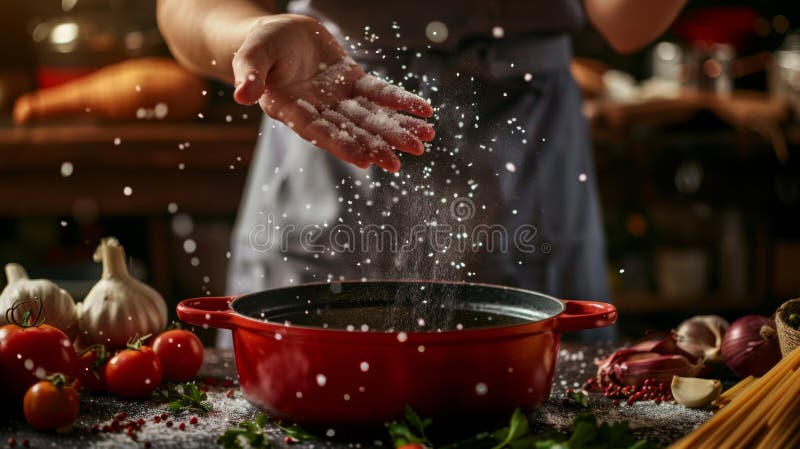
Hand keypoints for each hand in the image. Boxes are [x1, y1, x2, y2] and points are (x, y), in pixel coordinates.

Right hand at [232, 14, 434, 171]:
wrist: (278, 33)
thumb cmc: (259, 46)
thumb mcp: (250, 55)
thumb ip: (248, 74)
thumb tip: (239, 96)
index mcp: (290, 110)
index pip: (317, 131)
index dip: (340, 144)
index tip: (364, 160)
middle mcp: (318, 110)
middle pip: (350, 130)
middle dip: (375, 145)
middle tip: (399, 162)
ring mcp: (338, 98)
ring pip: (371, 117)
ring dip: (396, 130)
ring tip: (422, 142)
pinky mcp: (353, 82)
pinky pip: (381, 93)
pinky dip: (402, 102)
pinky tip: (424, 113)